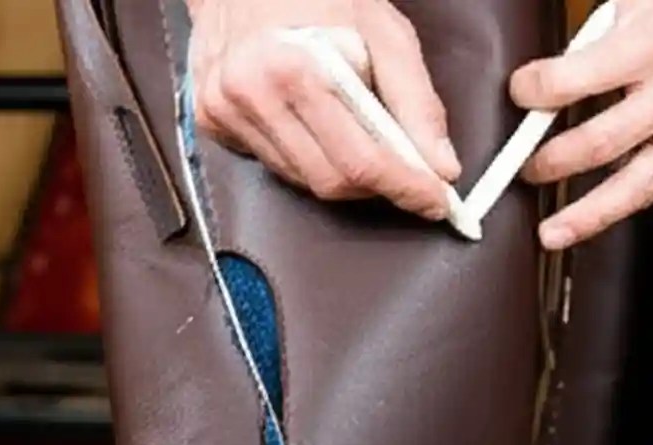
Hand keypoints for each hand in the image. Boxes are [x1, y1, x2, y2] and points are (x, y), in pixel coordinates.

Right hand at [187, 0, 460, 219]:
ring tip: (357, 134)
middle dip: (377, 186)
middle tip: (406, 172)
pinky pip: (273, 165)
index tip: (436, 202)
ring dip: (341, 172)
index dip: (405, 188)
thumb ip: (417, 102)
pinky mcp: (211, 120)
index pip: (361, 160)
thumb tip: (441, 166)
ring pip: (302, 180)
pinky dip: (305, 159)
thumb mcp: (385, 34)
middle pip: (331, 181)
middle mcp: (253, 93)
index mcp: (298, 68)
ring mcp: (225, 110)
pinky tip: (312, 124)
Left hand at [510, 0, 652, 248]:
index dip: (533, 91)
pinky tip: (602, 214)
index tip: (520, 91)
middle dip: (549, 163)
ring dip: (587, 215)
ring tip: (553, 234)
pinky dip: (630, 200)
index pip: (571, 82)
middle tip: (524, 170)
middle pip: (597, 145)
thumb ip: (597, 36)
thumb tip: (552, 74)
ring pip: (635, 186)